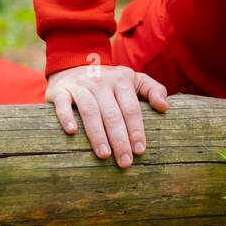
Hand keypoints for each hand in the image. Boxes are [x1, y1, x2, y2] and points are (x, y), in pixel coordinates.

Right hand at [45, 63, 168, 168]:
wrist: (74, 64)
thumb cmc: (109, 81)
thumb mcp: (133, 79)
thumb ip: (152, 89)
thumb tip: (164, 107)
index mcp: (121, 80)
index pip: (131, 108)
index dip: (136, 129)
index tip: (140, 150)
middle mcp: (101, 82)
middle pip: (112, 114)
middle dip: (120, 139)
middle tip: (125, 161)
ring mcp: (80, 86)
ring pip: (90, 111)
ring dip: (98, 134)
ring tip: (104, 155)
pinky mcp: (60, 91)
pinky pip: (63, 104)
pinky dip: (66, 116)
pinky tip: (71, 132)